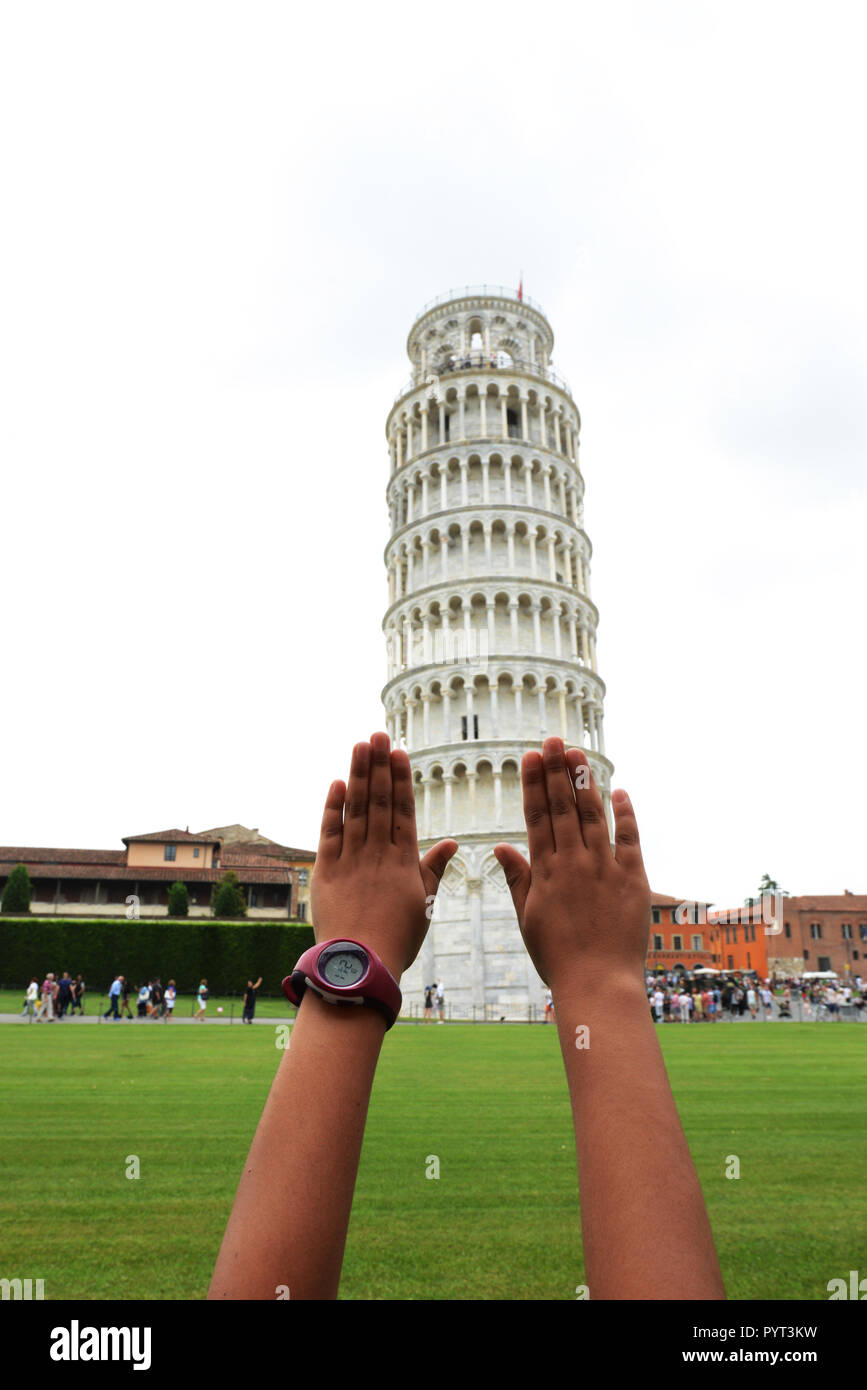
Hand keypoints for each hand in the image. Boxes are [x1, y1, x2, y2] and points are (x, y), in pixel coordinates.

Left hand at [310, 732, 456, 980]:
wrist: (360, 963)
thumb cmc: (397, 938)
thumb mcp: (423, 903)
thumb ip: (433, 869)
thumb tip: (449, 842)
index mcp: (403, 860)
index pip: (402, 809)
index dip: (400, 779)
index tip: (399, 753)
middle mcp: (377, 853)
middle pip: (378, 801)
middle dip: (378, 766)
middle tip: (378, 735)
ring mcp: (350, 859)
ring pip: (355, 809)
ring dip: (357, 775)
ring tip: (360, 746)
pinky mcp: (325, 870)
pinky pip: (328, 832)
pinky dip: (332, 807)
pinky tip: (336, 783)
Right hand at [494, 738, 649, 991]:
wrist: (599, 983)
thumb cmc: (558, 956)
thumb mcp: (527, 917)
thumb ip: (517, 878)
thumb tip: (500, 845)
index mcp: (546, 872)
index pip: (537, 817)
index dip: (534, 783)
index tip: (530, 757)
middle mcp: (574, 863)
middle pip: (563, 807)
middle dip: (557, 771)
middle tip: (553, 740)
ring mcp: (604, 869)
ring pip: (592, 815)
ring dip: (585, 782)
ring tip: (577, 754)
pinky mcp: (633, 879)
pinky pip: (629, 839)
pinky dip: (625, 813)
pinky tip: (619, 791)